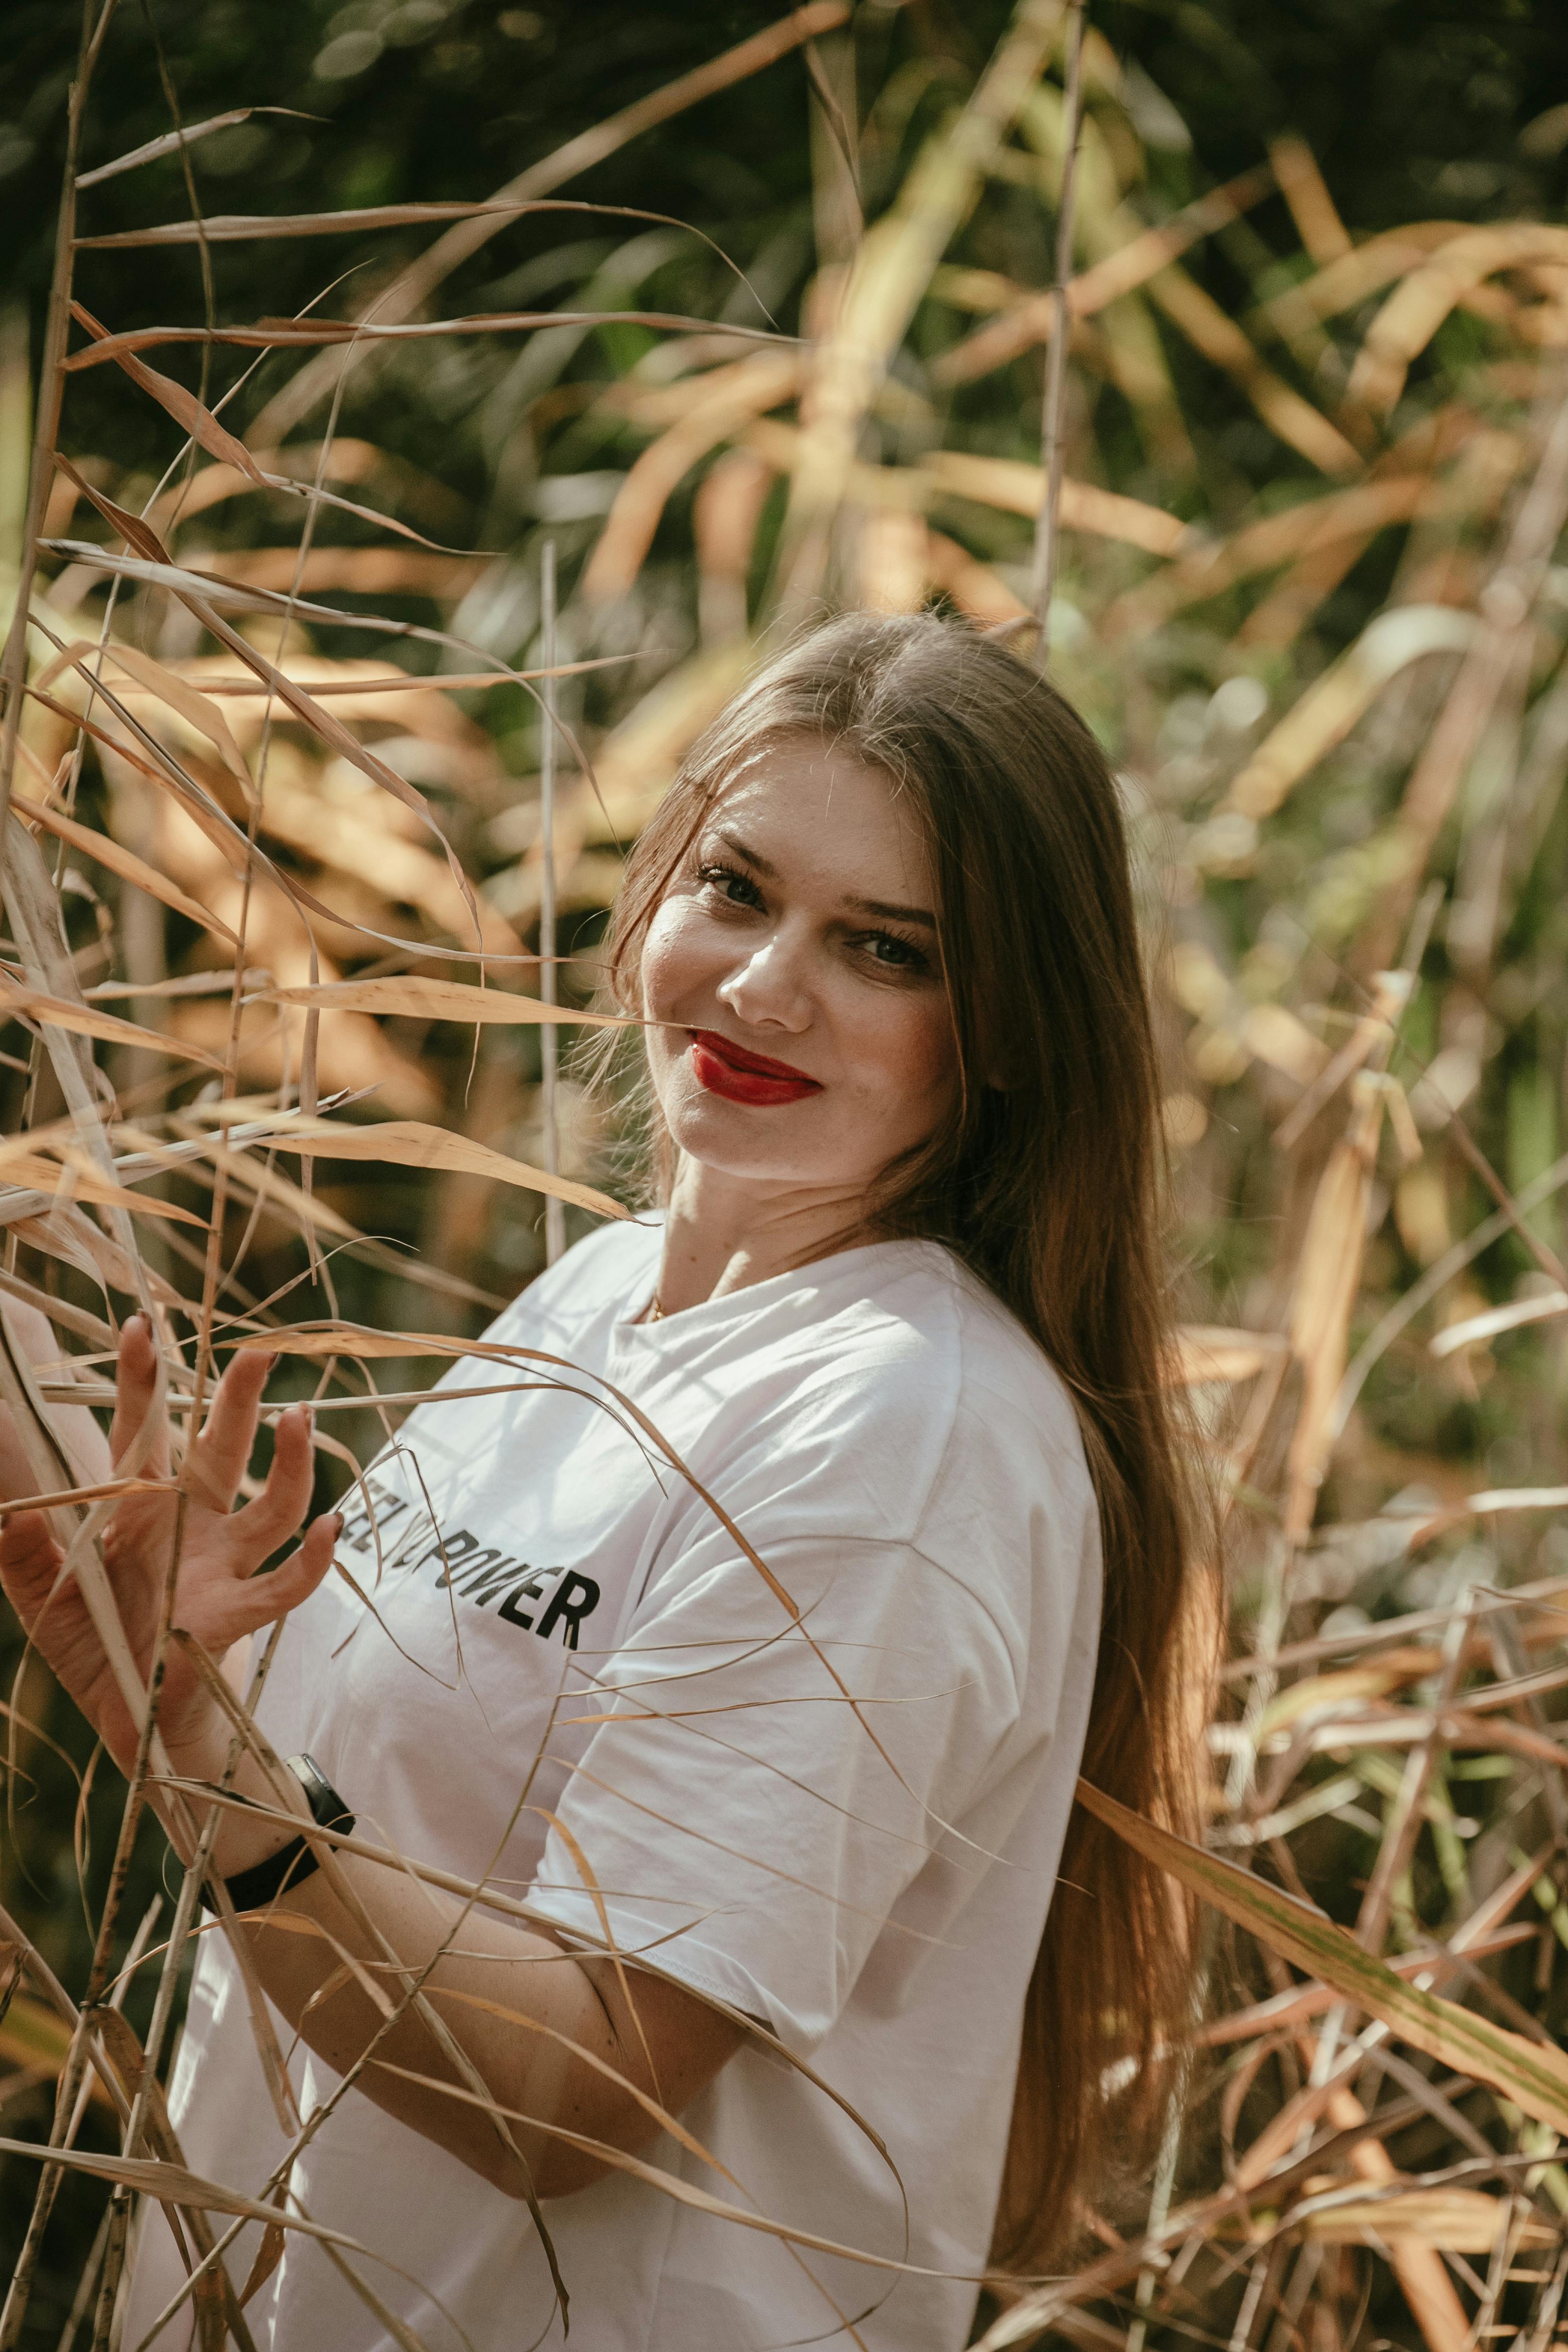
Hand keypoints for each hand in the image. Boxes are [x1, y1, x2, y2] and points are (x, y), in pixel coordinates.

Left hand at [0, 1317, 338, 1776]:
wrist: (126, 1716)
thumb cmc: (92, 1641)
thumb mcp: (39, 1591)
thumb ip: (20, 1546)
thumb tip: (10, 1497)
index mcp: (141, 1508)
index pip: (143, 1433)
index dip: (143, 1382)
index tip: (141, 1325)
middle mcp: (192, 1525)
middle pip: (224, 1450)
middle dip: (242, 1398)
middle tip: (259, 1350)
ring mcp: (221, 1566)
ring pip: (273, 1508)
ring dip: (292, 1464)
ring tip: (298, 1417)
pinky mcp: (235, 1615)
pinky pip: (285, 1586)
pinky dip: (313, 1561)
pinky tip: (332, 1528)